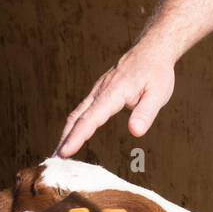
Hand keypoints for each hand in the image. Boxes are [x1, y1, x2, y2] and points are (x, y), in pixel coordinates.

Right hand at [57, 41, 175, 156]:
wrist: (151, 50)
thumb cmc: (156, 72)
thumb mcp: (158, 93)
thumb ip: (145, 113)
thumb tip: (135, 132)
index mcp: (113, 92)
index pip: (91, 118)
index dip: (77, 136)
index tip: (64, 152)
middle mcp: (100, 91)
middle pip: (77, 117)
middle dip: (64, 139)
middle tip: (54, 161)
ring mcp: (98, 91)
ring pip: (77, 114)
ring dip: (66, 133)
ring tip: (59, 154)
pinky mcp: (99, 92)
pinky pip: (83, 110)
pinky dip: (74, 125)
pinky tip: (71, 136)